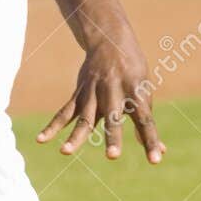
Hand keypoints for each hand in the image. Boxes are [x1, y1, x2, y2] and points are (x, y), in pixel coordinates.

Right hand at [36, 36, 165, 163]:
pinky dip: (53, 126)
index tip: (155, 160)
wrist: (109, 40)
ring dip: (76, 136)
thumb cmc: (133, 72)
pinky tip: (41, 140)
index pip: (145, 120)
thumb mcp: (144, 92)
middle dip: (112, 136)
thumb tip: (159, 152)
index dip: (151, 140)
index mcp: (136, 91)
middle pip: (113, 117)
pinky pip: (65, 112)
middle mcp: (114, 91)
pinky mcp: (79, 94)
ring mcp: (94, 92)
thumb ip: (145, 122)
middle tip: (112, 156)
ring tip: (65, 152)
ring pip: (84, 117)